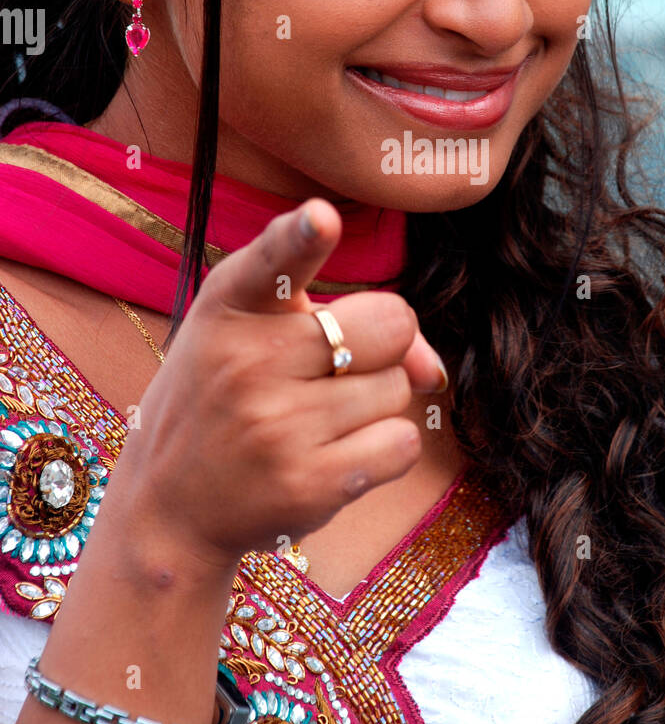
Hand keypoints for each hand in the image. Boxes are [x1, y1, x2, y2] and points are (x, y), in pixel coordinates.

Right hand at [105, 199, 446, 573]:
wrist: (170, 504)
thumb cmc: (229, 397)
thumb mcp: (259, 335)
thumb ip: (348, 319)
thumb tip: (435, 373)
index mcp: (229, 307)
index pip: (273, 261)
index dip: (301, 237)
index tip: (320, 219)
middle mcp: (247, 362)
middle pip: (391, 323)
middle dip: (382, 344)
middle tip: (334, 368)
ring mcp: (277, 427)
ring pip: (400, 387)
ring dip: (375, 402)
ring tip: (314, 419)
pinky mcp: (307, 484)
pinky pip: (403, 444)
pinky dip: (384, 449)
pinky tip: (332, 456)